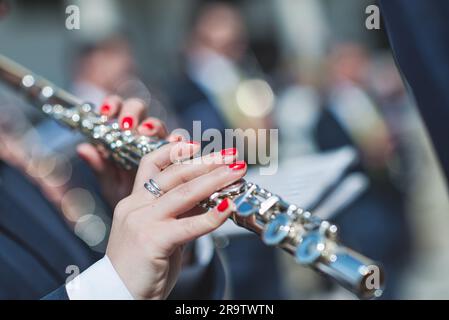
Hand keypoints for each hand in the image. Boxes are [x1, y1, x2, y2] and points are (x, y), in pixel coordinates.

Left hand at [77, 95, 174, 207]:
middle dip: (132, 112)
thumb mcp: (111, 185)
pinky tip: (175, 142)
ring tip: (146, 133)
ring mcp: (160, 144)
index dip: (112, 106)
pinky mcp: (179, 155)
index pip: (116, 109)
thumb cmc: (128, 200)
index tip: (106, 113)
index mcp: (121, 136)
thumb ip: (100, 167)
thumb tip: (82, 147)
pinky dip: (177, 141)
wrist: (150, 221)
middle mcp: (141, 135)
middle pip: (138, 110)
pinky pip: (180, 143)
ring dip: (152, 126)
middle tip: (127, 124)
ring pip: (157, 124)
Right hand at [105, 142, 244, 298]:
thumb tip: (209, 196)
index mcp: (133, 201)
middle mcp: (135, 206)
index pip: (151, 164)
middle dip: (207, 163)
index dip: (175, 151)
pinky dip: (212, 216)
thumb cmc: (142, 266)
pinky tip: (229, 207)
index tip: (198, 145)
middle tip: (231, 156)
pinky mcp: (151, 241)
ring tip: (236, 173)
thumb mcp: (158, 231)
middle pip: (175, 175)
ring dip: (215, 180)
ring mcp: (141, 222)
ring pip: (184, 193)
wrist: (120, 296)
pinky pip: (189, 225)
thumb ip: (178, 212)